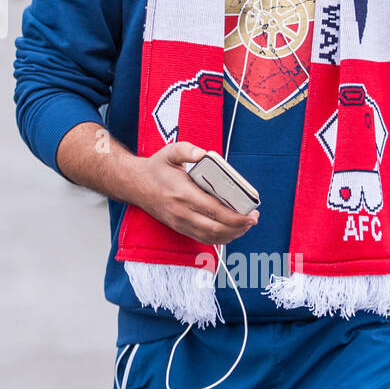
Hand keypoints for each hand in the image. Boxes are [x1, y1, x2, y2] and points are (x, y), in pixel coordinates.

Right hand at [129, 142, 258, 244]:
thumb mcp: (170, 152)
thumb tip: (203, 154)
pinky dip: (220, 238)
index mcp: (183, 194)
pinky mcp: (180, 228)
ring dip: (232, 234)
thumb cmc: (156, 169)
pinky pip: (204, 238)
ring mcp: (180, 223)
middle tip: (253, 218)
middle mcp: (182, 213)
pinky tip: (231, 230)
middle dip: (239, 227)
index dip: (236, 216)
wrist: (136, 185)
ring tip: (245, 225)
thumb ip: (187, 150)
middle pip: (216, 228)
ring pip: (211, 237)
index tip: (251, 213)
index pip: (214, 210)